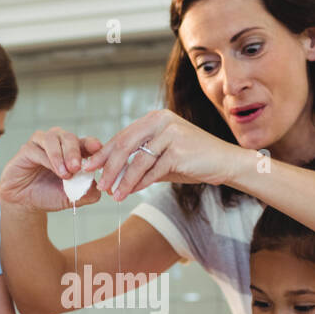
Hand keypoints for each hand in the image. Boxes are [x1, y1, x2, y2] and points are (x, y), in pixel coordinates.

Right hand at [0, 127, 104, 211]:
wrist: (25, 203)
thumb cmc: (49, 195)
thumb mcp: (72, 197)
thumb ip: (87, 193)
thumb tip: (100, 189)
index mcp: (73, 151)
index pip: (85, 143)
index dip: (92, 143)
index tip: (97, 148)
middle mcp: (58, 143)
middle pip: (69, 137)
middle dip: (75, 152)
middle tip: (77, 167)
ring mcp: (42, 143)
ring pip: (53, 138)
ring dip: (61, 155)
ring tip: (65, 173)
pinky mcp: (27, 149)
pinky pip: (37, 148)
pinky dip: (48, 159)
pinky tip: (54, 171)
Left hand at [82, 109, 247, 201]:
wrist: (224, 162)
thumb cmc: (193, 160)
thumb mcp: (163, 157)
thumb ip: (140, 161)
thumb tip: (112, 175)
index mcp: (155, 118)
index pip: (123, 136)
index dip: (104, 153)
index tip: (90, 167)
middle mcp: (161, 121)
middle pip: (125, 145)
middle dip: (109, 167)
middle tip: (99, 183)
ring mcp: (170, 134)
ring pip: (137, 161)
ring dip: (123, 180)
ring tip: (113, 195)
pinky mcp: (178, 151)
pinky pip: (152, 171)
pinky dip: (138, 184)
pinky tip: (129, 193)